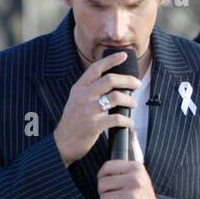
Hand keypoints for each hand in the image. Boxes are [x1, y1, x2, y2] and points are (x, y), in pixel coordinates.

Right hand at [54, 50, 138, 166]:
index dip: (111, 60)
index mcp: (79, 88)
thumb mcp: (76, 101)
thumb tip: (112, 82)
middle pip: (110, 80)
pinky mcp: (94, 125)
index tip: (124, 55)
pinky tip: (130, 123)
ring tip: (134, 104)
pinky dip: (127, 121)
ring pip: (116, 97)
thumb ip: (90, 90)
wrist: (61, 144)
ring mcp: (88, 111)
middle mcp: (83, 96)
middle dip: (127, 80)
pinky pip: (116, 119)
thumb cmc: (72, 122)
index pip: (96, 68)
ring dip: (129, 100)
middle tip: (137, 83)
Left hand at [97, 158, 163, 198]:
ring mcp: (133, 195)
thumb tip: (101, 175)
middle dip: (103, 193)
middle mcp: (136, 179)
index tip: (105, 183)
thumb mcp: (136, 178)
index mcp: (136, 168)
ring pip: (103, 198)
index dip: (101, 176)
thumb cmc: (140, 196)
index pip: (108, 166)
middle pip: (102, 183)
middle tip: (112, 198)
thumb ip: (121, 172)